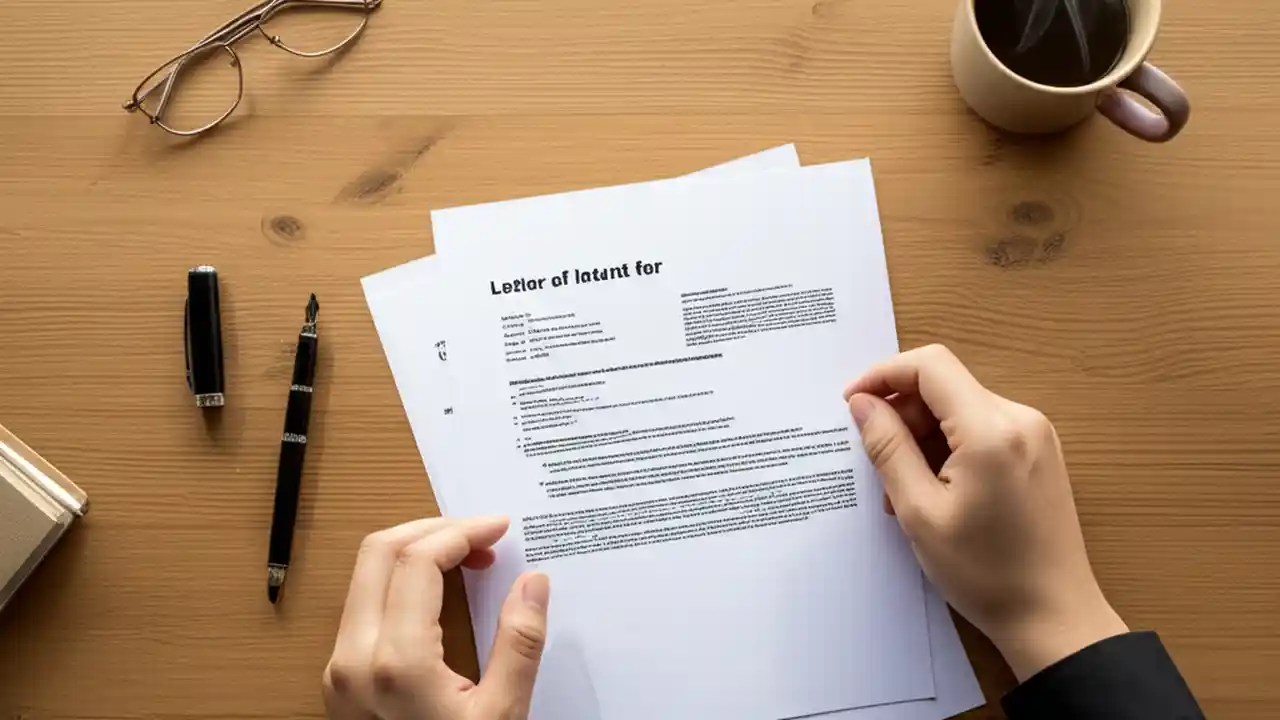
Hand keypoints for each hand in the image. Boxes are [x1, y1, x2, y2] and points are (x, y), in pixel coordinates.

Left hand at [323, 516, 550, 719]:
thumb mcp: (501, 716)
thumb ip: (519, 644)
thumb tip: (533, 582)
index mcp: (395, 662)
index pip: (417, 560)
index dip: (461, 532)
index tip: (497, 527)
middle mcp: (353, 657)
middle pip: (379, 552)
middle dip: (433, 529)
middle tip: (481, 533)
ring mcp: (338, 668)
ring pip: (365, 574)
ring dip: (414, 551)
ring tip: (466, 558)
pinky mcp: (338, 678)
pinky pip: (362, 603)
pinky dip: (399, 580)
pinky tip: (438, 589)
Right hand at [845, 345, 1127, 680]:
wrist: (1054, 618)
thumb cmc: (987, 574)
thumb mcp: (920, 512)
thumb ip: (888, 448)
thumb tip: (863, 404)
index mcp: (992, 430)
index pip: (930, 366)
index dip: (883, 375)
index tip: (852, 405)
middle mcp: (1020, 419)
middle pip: (944, 387)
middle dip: (901, 417)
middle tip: (876, 468)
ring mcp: (1035, 435)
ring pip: (960, 409)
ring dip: (922, 438)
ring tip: (904, 493)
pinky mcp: (1039, 452)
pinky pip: (981, 430)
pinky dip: (948, 449)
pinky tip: (935, 492)